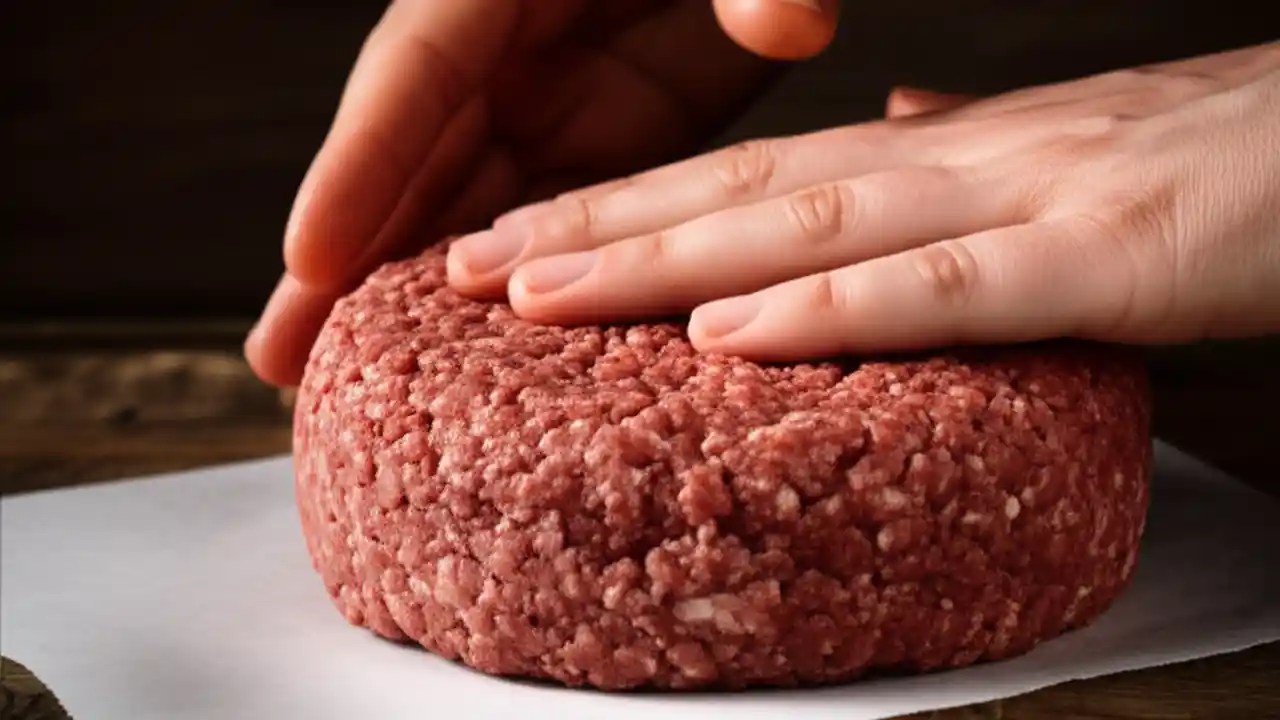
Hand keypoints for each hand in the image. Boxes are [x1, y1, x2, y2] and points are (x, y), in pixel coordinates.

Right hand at [245, 0, 842, 385]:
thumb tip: (784, 23)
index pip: (418, 65)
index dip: (361, 159)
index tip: (311, 255)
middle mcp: (504, 45)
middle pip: (412, 153)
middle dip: (349, 256)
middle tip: (285, 358)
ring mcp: (547, 103)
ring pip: (461, 204)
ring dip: (403, 291)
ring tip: (335, 379)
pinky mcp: (593, 146)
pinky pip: (533, 226)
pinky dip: (497, 289)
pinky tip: (462, 355)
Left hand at [446, 42, 1279, 359]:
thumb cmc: (1233, 161)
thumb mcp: (1070, 165)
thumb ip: (966, 170)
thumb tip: (895, 140)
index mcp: (950, 148)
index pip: (759, 173)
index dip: (635, 205)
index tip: (529, 236)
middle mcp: (962, 155)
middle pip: (746, 191)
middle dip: (598, 228)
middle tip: (471, 263)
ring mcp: (1030, 194)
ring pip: (810, 225)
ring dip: (662, 258)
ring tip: (535, 287)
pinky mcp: (1107, 251)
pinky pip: (946, 287)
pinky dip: (829, 310)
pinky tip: (723, 332)